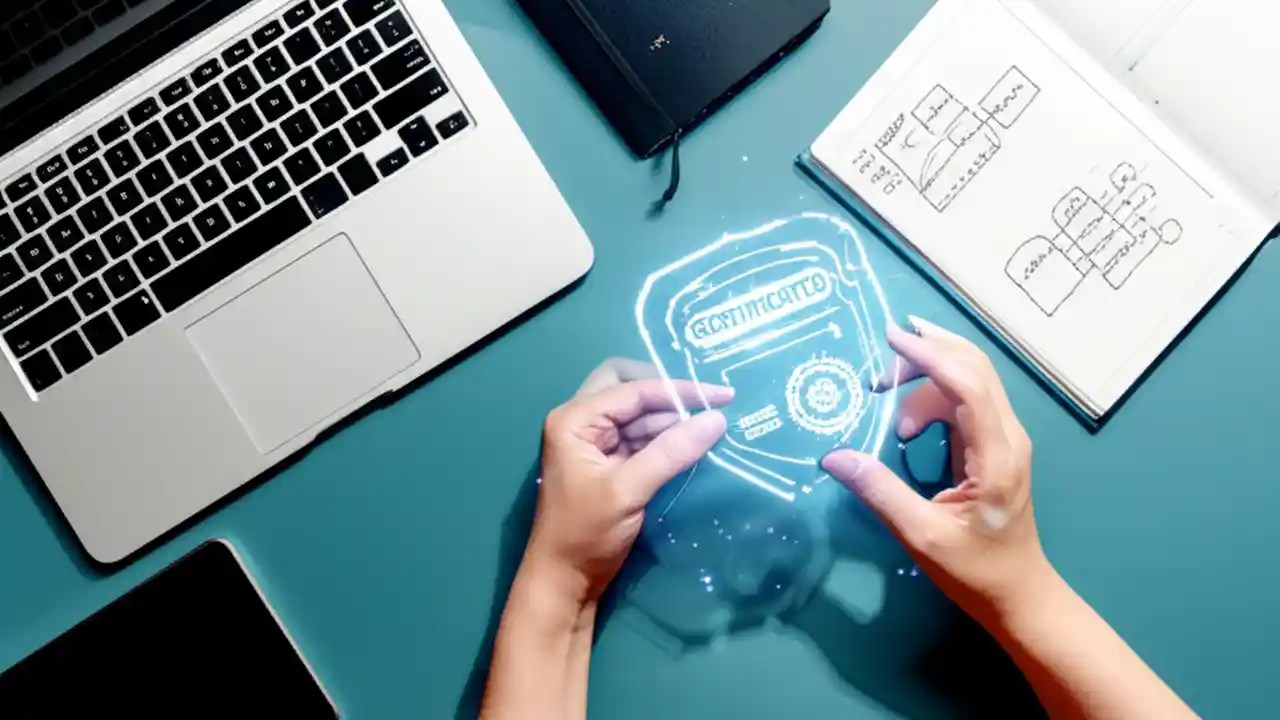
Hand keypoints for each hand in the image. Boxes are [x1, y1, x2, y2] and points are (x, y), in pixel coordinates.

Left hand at [523, 360, 732, 605]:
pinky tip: (692, 443)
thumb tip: (717, 420)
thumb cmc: (585, 534)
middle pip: (629, 389)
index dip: (678, 390)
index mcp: (575, 420)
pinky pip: (639, 439)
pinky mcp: (607, 464)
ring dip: (671, 419)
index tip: (722, 396)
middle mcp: (580, 423)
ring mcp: (593, 443)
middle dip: (669, 395)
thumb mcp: (628, 490)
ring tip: (712, 426)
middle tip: (710, 404)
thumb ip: (670, 452)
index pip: (632, 390)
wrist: (563, 581)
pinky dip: (664, 439)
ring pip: (637, 415)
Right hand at [822, 318, 1049, 627]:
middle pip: (975, 367)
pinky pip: (968, 398)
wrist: (1018, 594)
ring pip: (971, 378)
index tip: (891, 338)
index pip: (968, 384)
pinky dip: (934, 394)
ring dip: (927, 376)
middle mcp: (1009, 436)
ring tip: (885, 401)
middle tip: (881, 355)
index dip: (930, 356)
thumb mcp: (920, 536)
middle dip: (928, 350)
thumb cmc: (975, 570)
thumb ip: (880, 492)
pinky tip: (907, 424)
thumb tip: (834, 457)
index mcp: (997, 456)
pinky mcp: (996, 445)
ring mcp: (1006, 438)